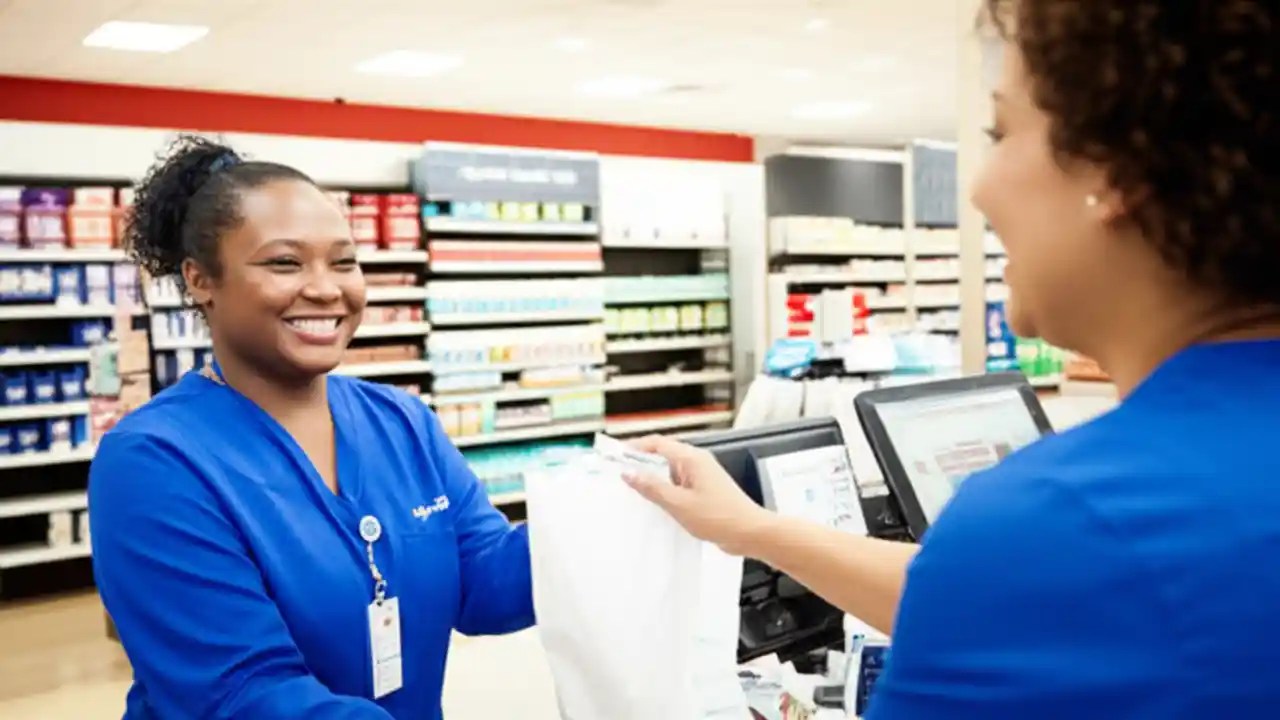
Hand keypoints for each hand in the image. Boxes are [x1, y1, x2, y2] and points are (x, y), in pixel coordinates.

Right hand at [623, 434, 774, 555]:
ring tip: (631, 492)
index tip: (615, 457)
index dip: (634, 448)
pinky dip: (665, 491)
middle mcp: (697, 462)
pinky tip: (655, 506)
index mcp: (692, 458)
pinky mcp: (705, 490)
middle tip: (619, 476)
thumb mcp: (679, 504)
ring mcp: (702, 476)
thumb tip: (629, 473)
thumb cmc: (718, 517)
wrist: (750, 533)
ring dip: (653, 480)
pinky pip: (679, 485)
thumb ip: (652, 488)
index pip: (657, 444)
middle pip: (663, 455)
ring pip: (670, 472)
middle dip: (641, 464)